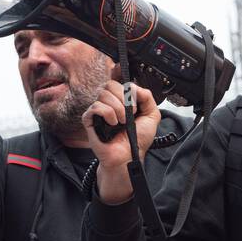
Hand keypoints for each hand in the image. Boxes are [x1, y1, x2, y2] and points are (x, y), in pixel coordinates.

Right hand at [82, 80, 160, 203]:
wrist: (128, 157)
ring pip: (102, 94)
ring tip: (122, 122)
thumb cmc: (137, 140)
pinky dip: (107, 113)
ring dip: (117, 108)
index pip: (121, 83)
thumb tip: (136, 87)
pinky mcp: (89, 120)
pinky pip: (95, 106)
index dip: (129, 91)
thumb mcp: (151, 116)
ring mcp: (98, 111)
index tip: (136, 107)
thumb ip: (148, 98)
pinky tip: (112, 123)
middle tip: (129, 114)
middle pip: (109, 84)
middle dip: (123, 98)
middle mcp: (109, 103)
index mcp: (121, 101)